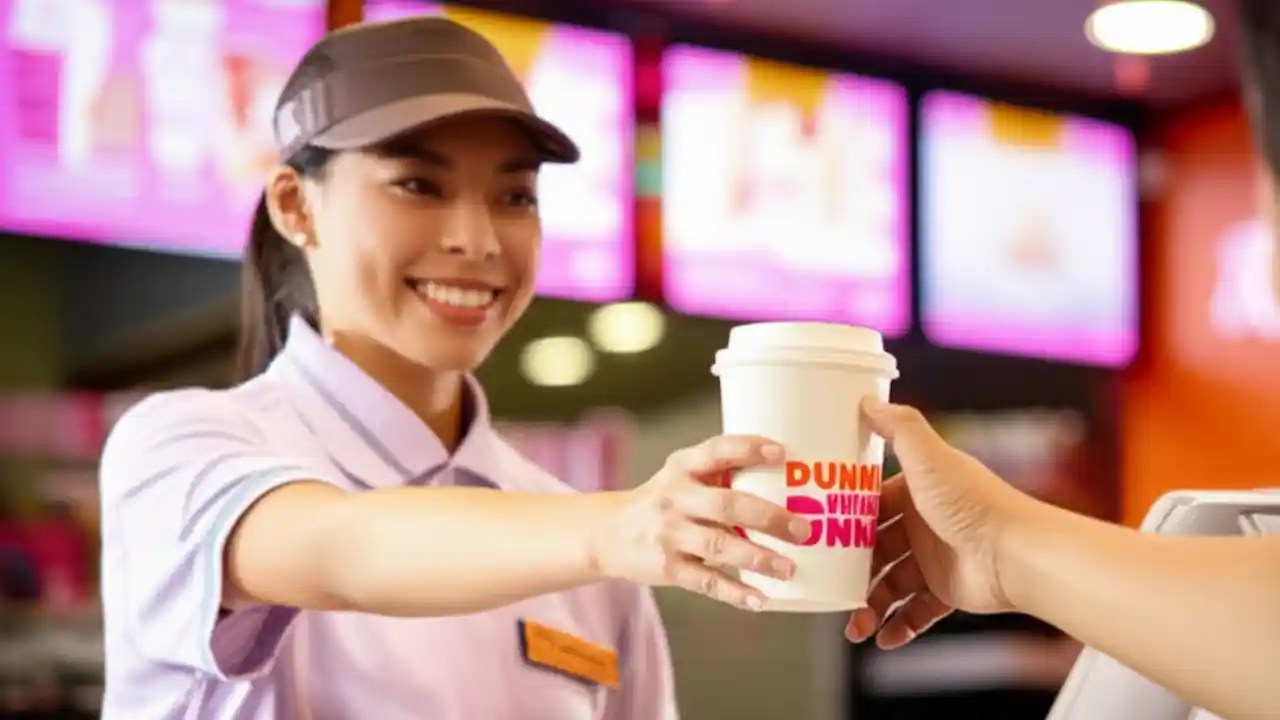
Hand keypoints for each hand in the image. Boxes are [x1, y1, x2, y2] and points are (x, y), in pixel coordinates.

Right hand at [590, 435, 812, 610]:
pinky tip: (761, 599)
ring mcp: (669, 534)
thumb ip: (722, 474)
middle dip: (768, 517)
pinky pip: (706, 582)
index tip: (782, 453)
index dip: (748, 449)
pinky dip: (735, 593)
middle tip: (803, 528)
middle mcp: (675, 497)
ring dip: (758, 558)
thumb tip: (789, 478)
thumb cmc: (664, 500)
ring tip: (789, 568)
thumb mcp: (682, 475)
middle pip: (726, 505)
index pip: (717, 450)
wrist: (608, 533)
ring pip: (719, 547)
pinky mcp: (667, 568)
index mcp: (683, 467)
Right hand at [846, 399, 1033, 648]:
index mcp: (915, 490)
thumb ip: (898, 427)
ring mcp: (935, 559)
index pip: (870, 505)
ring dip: (869, 605)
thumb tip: (865, 400)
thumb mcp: (929, 457)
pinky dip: (899, 626)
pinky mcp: (948, 592)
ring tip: (855, 626)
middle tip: (829, 586)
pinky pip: (917, 613)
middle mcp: (923, 523)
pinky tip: (883, 638)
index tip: (818, 534)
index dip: (843, 520)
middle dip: (850, 570)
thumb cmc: (974, 503)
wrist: (1018, 554)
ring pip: (890, 585)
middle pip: (874, 550)